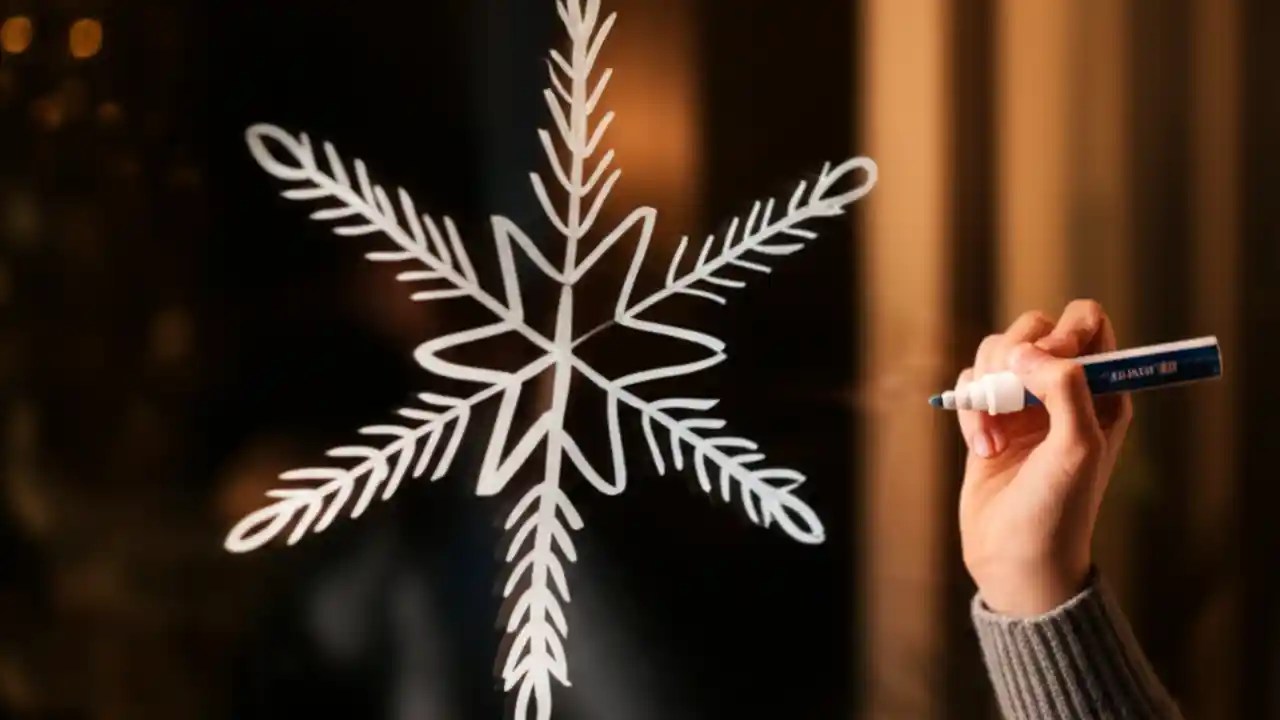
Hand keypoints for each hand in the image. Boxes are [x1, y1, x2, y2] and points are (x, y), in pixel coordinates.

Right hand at [956, 300, 1132, 616]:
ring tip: (993, 433)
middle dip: (1015, 354)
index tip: (1048, 362)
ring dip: (987, 386)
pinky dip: (969, 409)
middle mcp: (1063, 389)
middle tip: (1012, 392)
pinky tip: (981, 447)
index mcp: (1102, 391)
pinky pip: (970, 384)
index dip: (1065, 331)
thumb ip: (1066, 386)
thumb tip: (1027, 350)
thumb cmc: (1060, 508)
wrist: (1016, 557)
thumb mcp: (1079, 446)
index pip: (1088, 322)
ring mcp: (1023, 402)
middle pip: (1035, 327)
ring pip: (995, 352)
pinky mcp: (987, 417)